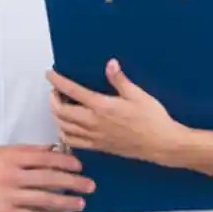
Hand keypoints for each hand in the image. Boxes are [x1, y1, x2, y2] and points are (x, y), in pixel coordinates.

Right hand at [0, 145, 94, 211]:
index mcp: (10, 157)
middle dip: (74, 182)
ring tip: (80, 203)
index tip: (79, 166)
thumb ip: (24, 151)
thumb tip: (51, 150)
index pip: (45, 158)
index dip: (66, 162)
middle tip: (90, 185)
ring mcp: (10, 197)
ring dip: (67, 202)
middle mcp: (12, 176)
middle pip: (50, 179)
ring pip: (46, 199)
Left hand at [47, 60, 189, 165]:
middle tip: (55, 91)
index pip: (72, 91)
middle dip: (53, 99)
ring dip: (56, 116)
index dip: (57, 81)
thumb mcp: (138, 95)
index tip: (50, 74)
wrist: (162, 144)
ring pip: (64, 127)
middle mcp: (93, 122)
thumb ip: (120, 80)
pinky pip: (73, 142)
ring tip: (59, 106)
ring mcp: (94, 137)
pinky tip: (67, 127)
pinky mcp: (99, 147)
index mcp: (101, 106)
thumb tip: (110, 64)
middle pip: (61, 111)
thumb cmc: (152, 119)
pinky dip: (64, 133)